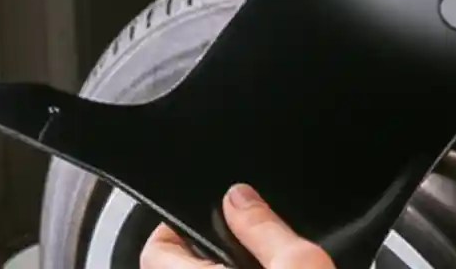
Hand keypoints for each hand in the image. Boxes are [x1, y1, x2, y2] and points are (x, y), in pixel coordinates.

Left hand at [142, 184, 332, 268]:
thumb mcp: (300, 265)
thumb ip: (265, 227)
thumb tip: (238, 195)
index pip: (155, 249)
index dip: (176, 225)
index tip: (208, 213)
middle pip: (178, 265)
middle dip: (207, 248)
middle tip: (241, 236)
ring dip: (221, 267)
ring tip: (262, 260)